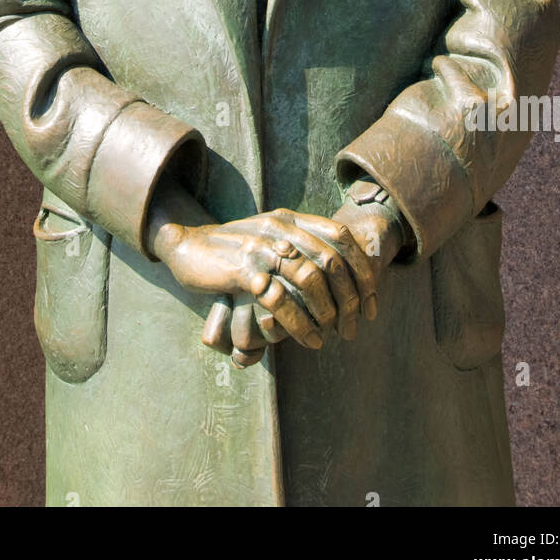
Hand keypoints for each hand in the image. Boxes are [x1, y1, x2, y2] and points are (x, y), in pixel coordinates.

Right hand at [197, 207, 380, 366]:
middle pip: (331, 260)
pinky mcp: (243, 269)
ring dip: (327, 313)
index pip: (341, 236)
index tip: (372, 300)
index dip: (362, 268)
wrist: (187, 245)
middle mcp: (281, 228)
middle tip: (355, 327)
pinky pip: (280, 299)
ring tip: (330, 337)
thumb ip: (299, 246)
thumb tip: (337, 273)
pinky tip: (308, 339)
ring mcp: (262, 247)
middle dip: (351, 298)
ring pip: (310, 279)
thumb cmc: (233, 250)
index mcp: (291, 219)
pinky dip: (300, 324)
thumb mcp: (270, 238)